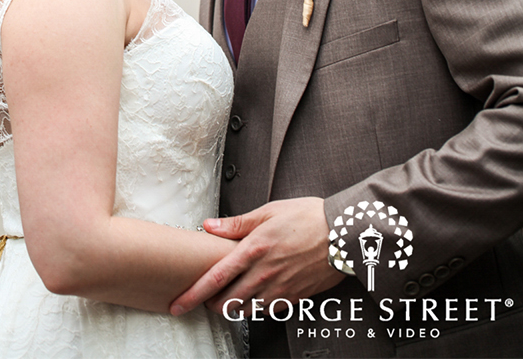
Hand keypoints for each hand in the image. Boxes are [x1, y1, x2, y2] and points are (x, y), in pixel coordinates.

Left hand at [168, 197, 342, 316]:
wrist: (345, 233)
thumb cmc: (310, 217)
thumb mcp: (271, 211)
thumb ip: (237, 223)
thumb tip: (209, 227)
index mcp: (254, 249)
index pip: (215, 278)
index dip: (193, 295)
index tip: (178, 304)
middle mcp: (264, 273)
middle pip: (226, 301)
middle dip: (212, 303)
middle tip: (208, 297)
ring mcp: (279, 288)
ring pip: (245, 310)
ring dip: (233, 306)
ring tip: (232, 296)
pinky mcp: (293, 297)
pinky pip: (266, 311)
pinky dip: (257, 307)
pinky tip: (259, 294)